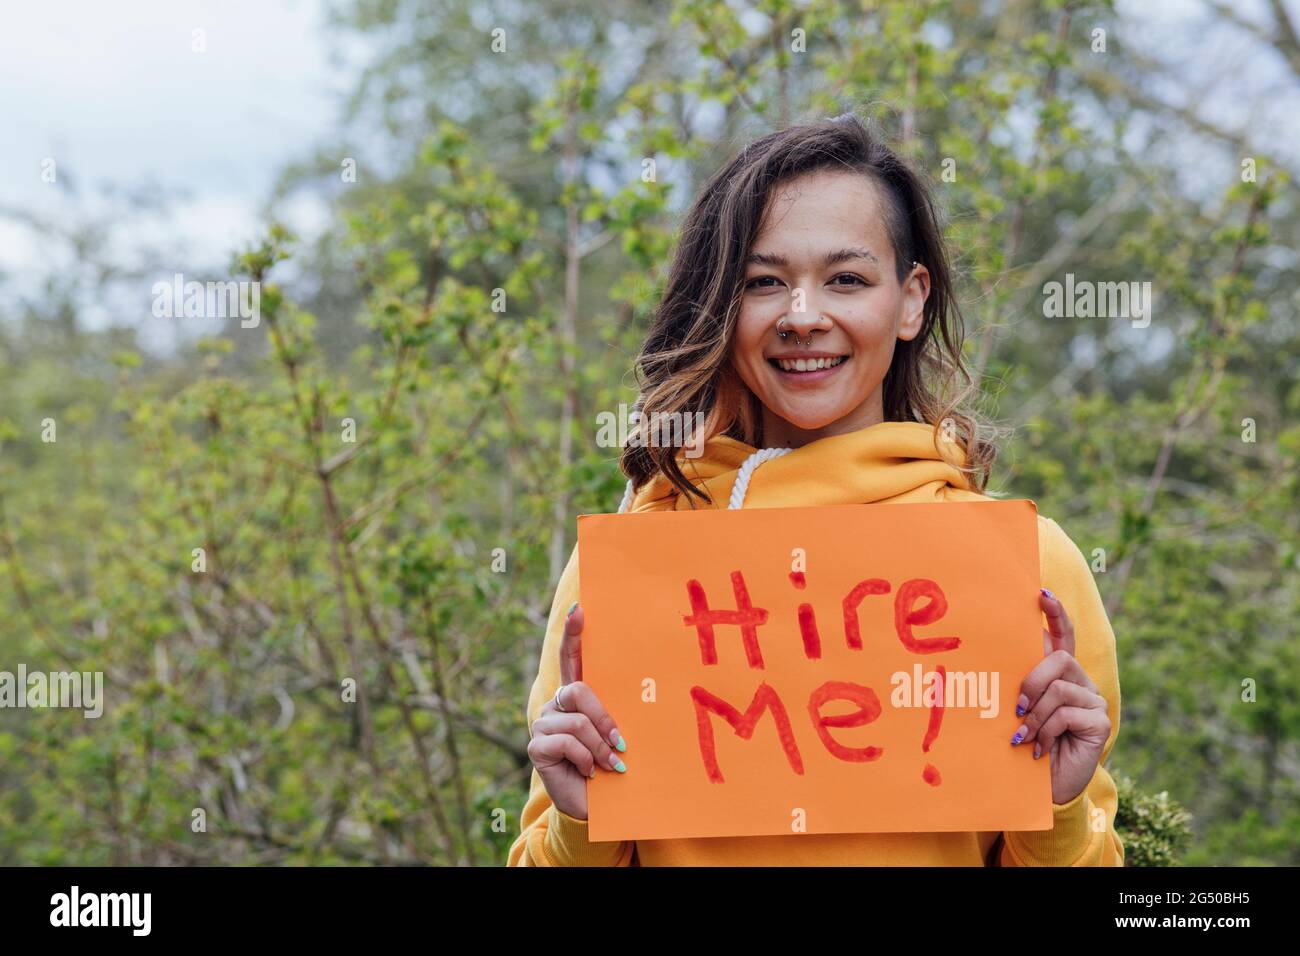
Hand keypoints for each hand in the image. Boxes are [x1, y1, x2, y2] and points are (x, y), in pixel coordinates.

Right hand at [525, 603, 627, 819]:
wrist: (594, 807)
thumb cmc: (609, 766)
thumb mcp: (615, 735)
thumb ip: (615, 713)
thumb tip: (641, 689)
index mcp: (575, 699)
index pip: (570, 658)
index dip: (572, 634)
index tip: (579, 608)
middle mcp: (555, 706)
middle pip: (578, 691)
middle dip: (603, 717)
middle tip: (620, 743)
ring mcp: (543, 725)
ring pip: (577, 722)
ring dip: (599, 747)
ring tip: (608, 764)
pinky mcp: (537, 747)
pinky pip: (567, 742)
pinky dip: (585, 759)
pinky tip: (587, 772)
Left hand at [1010, 589, 1111, 804]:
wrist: (1044, 787)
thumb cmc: (1026, 744)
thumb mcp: (1018, 711)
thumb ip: (1018, 686)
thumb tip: (994, 660)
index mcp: (1059, 674)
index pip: (1062, 636)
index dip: (1056, 614)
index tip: (1041, 593)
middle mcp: (1080, 682)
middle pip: (1058, 659)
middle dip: (1031, 681)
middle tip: (1017, 709)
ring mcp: (1093, 700)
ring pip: (1059, 688)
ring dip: (1035, 714)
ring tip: (1026, 736)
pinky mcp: (1100, 721)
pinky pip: (1066, 713)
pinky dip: (1046, 730)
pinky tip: (1039, 748)